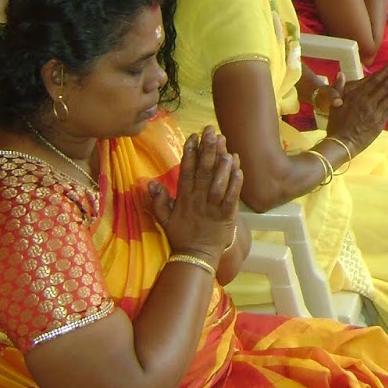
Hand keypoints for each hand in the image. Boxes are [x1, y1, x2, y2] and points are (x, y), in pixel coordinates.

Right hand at [150, 127, 241, 258]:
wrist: (196, 257)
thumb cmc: (182, 235)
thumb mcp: (164, 219)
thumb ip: (157, 200)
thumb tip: (149, 183)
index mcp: (184, 198)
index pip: (186, 171)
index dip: (189, 153)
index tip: (193, 136)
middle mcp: (198, 199)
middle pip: (203, 170)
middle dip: (207, 149)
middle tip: (211, 130)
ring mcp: (212, 206)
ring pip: (218, 181)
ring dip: (222, 162)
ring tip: (225, 144)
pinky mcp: (226, 215)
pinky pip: (231, 196)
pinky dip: (235, 183)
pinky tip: (238, 168)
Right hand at [325, 62, 387, 152]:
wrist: (342, 143)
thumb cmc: (337, 124)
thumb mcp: (334, 104)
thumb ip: (338, 88)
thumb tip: (341, 74)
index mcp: (356, 95)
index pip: (374, 79)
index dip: (386, 70)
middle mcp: (367, 101)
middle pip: (386, 85)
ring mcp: (375, 111)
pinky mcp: (379, 122)